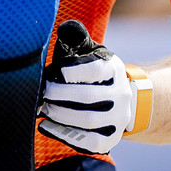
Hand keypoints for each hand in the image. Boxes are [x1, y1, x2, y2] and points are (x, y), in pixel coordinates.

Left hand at [37, 20, 136, 155]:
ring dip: (60, 115)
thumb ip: (79, 40)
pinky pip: (89, 142)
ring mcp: (118, 119)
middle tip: (44, 92)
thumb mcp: (93, 53)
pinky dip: (65, 135)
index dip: (74, 70)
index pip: (96, 69)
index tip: (57, 70)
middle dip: (60, 95)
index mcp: (114, 69)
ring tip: (44, 108)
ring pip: (88, 120)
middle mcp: (121, 94)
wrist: (125, 101)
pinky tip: (47, 126)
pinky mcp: (111, 138)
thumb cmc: (98, 73)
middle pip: (89, 96)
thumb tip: (65, 28)